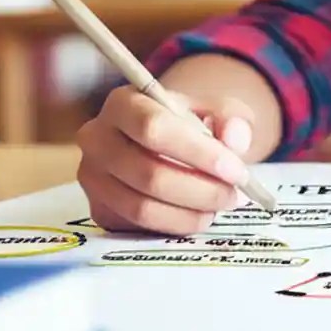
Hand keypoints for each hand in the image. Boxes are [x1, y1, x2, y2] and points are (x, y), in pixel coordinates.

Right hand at [76, 86, 256, 235]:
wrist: (170, 141)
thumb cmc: (194, 122)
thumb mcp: (219, 110)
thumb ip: (233, 119)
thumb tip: (234, 140)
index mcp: (124, 103)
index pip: (154, 129)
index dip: (199, 154)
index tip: (237, 171)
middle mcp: (97, 138)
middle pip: (149, 175)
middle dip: (201, 190)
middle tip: (235, 195)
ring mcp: (93, 177)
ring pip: (143, 207)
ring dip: (192, 212)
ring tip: (222, 204)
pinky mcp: (99, 209)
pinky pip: (139, 227)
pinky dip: (178, 225)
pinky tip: (201, 214)